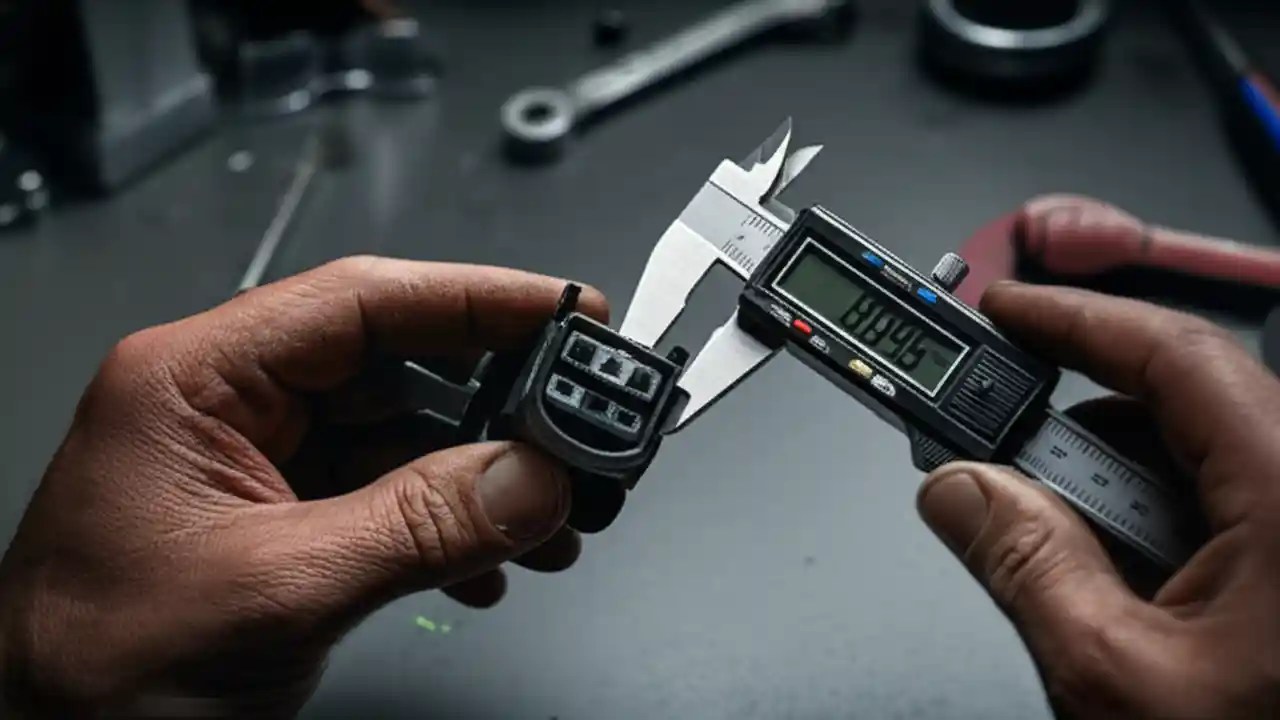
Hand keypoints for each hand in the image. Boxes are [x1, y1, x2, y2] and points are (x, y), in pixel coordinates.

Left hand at [0, 257, 607, 716]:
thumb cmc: (90, 677)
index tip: (566, 311)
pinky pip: (389, 496)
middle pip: (396, 368)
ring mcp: (257, 466)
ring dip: (485, 479)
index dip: (477, 300)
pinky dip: (452, 527)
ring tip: (550, 518)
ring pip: (403, 437)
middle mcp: (228, 408)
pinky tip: (492, 563)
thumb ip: (418, 527)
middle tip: (576, 432)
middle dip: (496, 408)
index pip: (363, 304)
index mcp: (195, 382)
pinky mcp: (281, 520)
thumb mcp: (277, 590)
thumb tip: (531, 478)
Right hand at [917, 281, 1279, 718]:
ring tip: (1060, 558)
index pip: (1174, 354)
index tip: (1005, 312)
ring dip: (1108, 496)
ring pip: (1193, 467)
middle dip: (1073, 434)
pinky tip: (1120, 591)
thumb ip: (1024, 566)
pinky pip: (1219, 514)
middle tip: (993, 457)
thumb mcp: (1119, 678)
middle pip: (1176, 411)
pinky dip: (1151, 533)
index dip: (1076, 320)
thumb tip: (959, 492)